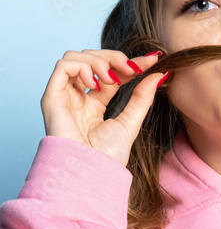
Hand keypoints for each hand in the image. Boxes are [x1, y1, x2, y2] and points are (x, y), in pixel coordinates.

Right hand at [40, 49, 168, 165]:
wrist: (91, 172)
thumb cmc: (107, 156)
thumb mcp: (131, 121)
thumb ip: (142, 97)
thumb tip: (159, 74)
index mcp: (93, 104)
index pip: (111, 74)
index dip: (129, 63)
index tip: (152, 60)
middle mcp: (77, 97)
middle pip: (91, 59)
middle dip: (114, 58)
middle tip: (132, 68)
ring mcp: (64, 95)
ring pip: (75, 57)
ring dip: (99, 61)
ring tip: (112, 79)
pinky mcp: (52, 96)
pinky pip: (63, 65)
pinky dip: (83, 66)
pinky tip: (97, 83)